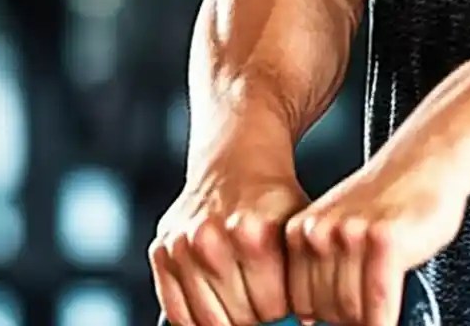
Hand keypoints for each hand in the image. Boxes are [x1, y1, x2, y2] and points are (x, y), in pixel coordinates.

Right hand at [150, 154, 308, 325]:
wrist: (235, 160)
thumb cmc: (271, 197)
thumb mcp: (299, 224)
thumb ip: (305, 272)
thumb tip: (308, 322)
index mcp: (254, 232)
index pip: (272, 309)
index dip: (283, 306)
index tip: (284, 292)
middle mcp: (213, 239)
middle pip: (241, 318)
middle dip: (256, 311)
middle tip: (262, 290)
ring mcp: (182, 247)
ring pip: (208, 321)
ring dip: (228, 314)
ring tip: (241, 289)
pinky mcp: (160, 252)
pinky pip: (177, 314)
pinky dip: (197, 316)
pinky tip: (215, 297)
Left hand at [285, 154, 469, 325]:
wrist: (427, 159)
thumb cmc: (390, 194)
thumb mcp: (341, 226)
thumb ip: (319, 267)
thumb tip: (309, 319)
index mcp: (300, 232)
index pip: (301, 303)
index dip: (328, 313)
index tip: (348, 309)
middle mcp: (318, 233)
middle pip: (325, 310)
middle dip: (351, 316)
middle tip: (374, 302)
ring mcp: (350, 236)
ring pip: (351, 311)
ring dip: (371, 317)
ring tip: (387, 296)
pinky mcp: (384, 241)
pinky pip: (379, 304)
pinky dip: (385, 320)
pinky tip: (391, 318)